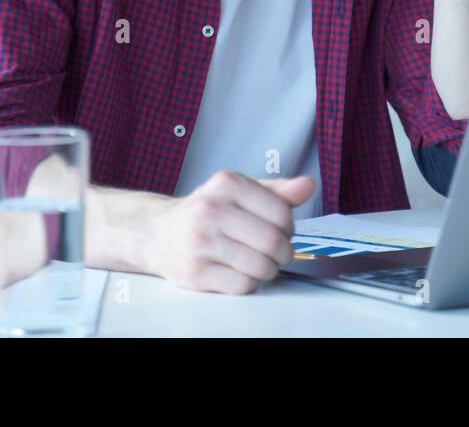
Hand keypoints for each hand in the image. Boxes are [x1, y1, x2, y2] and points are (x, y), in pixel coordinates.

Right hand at [146, 170, 315, 293]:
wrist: (159, 234)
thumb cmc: (209, 212)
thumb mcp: (240, 192)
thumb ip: (277, 191)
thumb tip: (308, 186)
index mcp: (226, 183)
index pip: (281, 212)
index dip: (289, 227)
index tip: (282, 231)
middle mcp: (211, 210)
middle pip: (272, 241)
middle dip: (283, 252)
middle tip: (277, 252)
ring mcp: (201, 242)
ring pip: (260, 267)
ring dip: (268, 270)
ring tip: (259, 262)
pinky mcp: (196, 272)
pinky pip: (243, 285)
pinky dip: (249, 282)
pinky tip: (239, 271)